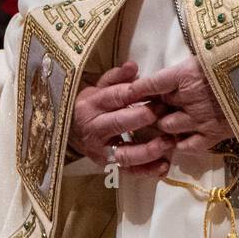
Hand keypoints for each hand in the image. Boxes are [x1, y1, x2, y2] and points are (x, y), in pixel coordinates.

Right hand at [69, 61, 175, 176]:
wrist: (70, 131)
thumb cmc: (92, 106)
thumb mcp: (99, 87)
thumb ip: (117, 77)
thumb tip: (133, 66)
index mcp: (91, 104)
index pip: (115, 96)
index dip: (138, 93)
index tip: (157, 90)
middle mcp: (94, 128)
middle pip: (119, 123)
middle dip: (144, 117)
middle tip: (164, 111)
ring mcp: (100, 151)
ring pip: (124, 153)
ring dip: (148, 150)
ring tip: (169, 142)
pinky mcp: (108, 166)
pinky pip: (128, 172)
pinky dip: (147, 171)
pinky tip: (164, 166)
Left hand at [123, 55, 233, 153]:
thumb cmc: (238, 62)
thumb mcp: (211, 55)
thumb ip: (190, 65)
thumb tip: (172, 71)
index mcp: (186, 75)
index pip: (152, 83)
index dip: (136, 89)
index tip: (124, 93)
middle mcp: (189, 98)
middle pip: (157, 106)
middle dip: (153, 107)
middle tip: (154, 105)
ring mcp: (200, 119)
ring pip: (167, 126)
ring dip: (165, 124)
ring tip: (169, 119)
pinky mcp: (213, 135)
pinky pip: (187, 145)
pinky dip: (181, 143)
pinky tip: (183, 137)